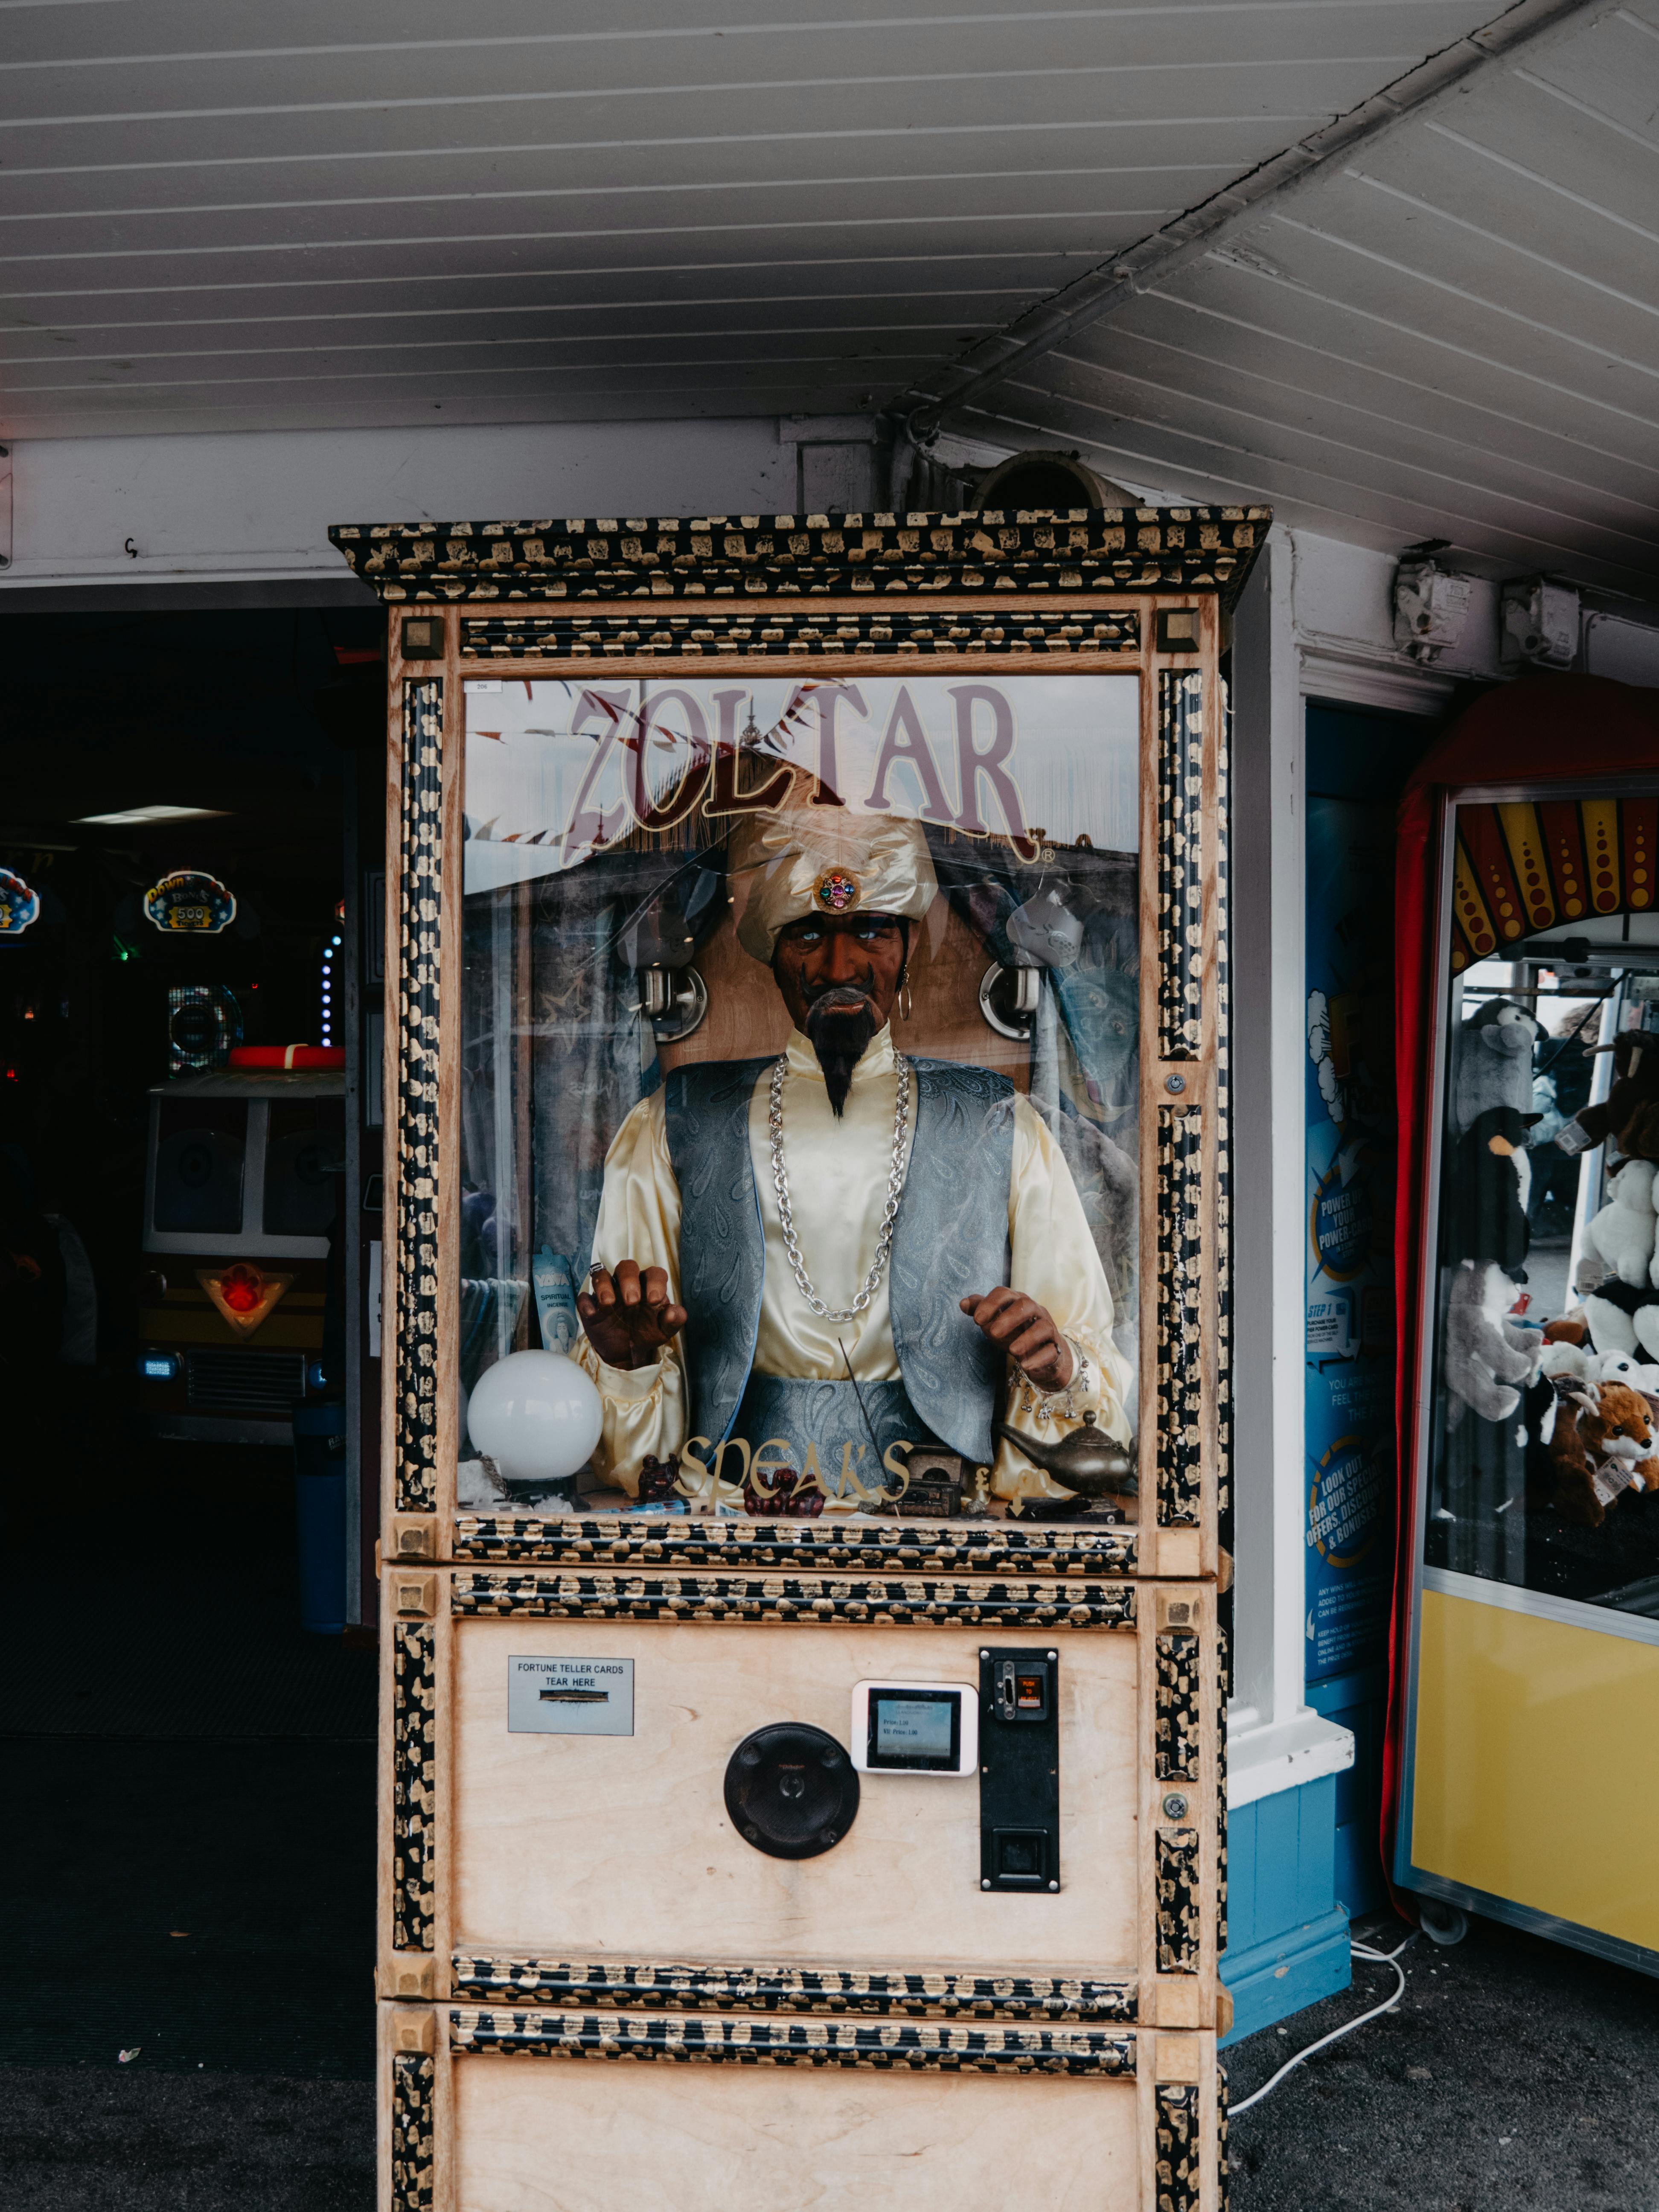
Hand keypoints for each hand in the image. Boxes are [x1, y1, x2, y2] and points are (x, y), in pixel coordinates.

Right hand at [577, 1261, 686, 1370]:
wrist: (626, 1352)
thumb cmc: (646, 1333)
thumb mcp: (663, 1331)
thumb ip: (673, 1320)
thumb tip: (675, 1312)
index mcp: (648, 1285)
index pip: (654, 1272)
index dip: (655, 1282)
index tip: (654, 1300)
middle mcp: (627, 1284)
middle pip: (626, 1266)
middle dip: (629, 1280)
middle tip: (631, 1301)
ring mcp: (607, 1292)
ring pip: (601, 1275)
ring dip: (604, 1286)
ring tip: (609, 1303)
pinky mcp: (591, 1305)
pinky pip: (584, 1297)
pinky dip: (586, 1303)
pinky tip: (592, 1313)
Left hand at [959, 1287, 1073, 1390]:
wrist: (1043, 1353)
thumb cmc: (1015, 1332)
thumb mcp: (995, 1320)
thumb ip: (980, 1310)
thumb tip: (963, 1303)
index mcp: (1016, 1301)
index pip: (1004, 1294)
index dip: (990, 1304)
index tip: (977, 1320)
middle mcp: (1034, 1311)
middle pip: (1025, 1305)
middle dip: (1009, 1318)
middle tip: (993, 1333)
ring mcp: (1047, 1329)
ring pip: (1042, 1327)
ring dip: (1027, 1338)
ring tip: (1012, 1351)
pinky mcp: (1055, 1348)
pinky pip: (1051, 1351)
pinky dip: (1038, 1358)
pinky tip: (1025, 1366)